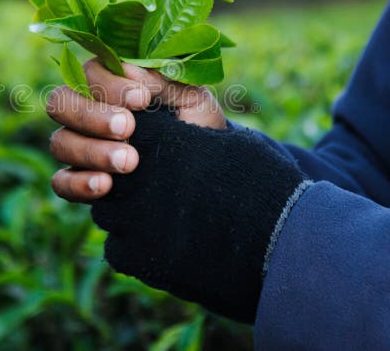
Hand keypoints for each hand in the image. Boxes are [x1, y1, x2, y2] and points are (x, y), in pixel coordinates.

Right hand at [46, 58, 226, 201]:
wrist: (207, 165)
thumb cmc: (194, 120)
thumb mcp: (189, 96)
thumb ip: (162, 80)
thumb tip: (130, 69)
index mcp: (109, 81)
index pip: (88, 73)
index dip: (109, 85)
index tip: (142, 99)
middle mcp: (86, 110)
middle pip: (60, 102)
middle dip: (92, 115)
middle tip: (128, 128)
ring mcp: (79, 145)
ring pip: (60, 142)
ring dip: (91, 152)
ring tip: (129, 162)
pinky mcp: (79, 181)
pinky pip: (61, 182)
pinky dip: (78, 184)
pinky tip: (106, 185)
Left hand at [91, 108, 310, 322]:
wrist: (283, 247)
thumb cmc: (263, 185)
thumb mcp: (227, 141)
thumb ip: (182, 132)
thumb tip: (161, 130)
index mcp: (159, 140)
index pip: (120, 133)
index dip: (136, 145)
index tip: (153, 157)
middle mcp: (136, 176)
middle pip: (107, 171)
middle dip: (126, 180)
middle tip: (159, 192)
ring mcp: (132, 219)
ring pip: (106, 211)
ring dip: (126, 215)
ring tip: (163, 220)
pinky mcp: (137, 257)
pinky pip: (116, 248)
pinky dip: (133, 248)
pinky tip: (164, 245)